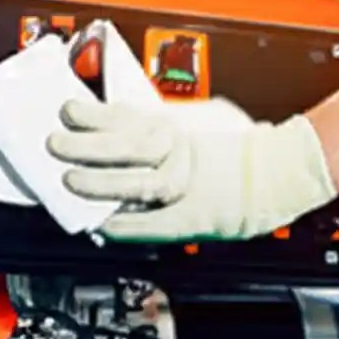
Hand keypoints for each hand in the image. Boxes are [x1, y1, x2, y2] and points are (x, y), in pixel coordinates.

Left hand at [46, 97, 338, 241]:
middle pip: (124, 146)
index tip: (68, 111)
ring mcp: (184, 187)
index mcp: (179, 126)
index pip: (127, 115)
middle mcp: (179, 153)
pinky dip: (123, 226)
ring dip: (97, 184)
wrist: (282, 169)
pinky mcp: (190, 218)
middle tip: (56, 143)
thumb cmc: (245, 141)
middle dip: (85, 145)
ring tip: (71, 181)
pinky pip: (149, 225)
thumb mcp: (203, 114)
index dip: (92, 114)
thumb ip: (165, 117)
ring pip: (132, 183)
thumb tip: (128, 115)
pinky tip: (100, 226)